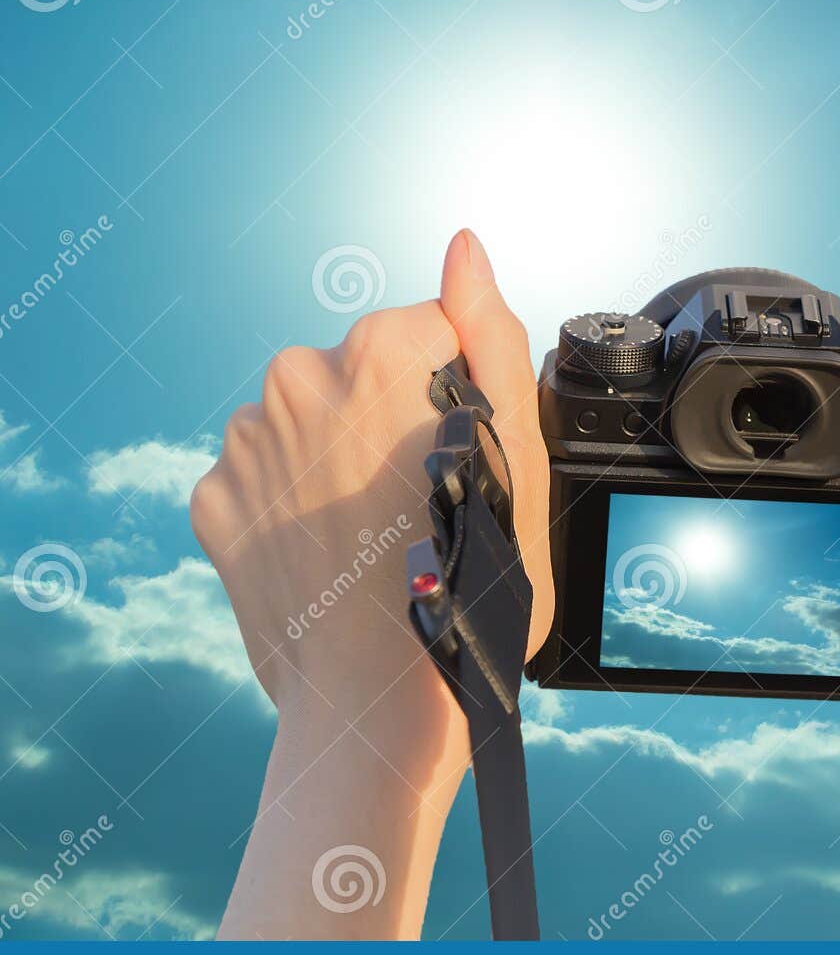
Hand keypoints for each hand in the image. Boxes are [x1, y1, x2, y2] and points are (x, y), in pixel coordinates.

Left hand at [191, 230, 551, 937]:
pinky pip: (261, 475)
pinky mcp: (210, 499)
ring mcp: (243, 443)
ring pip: (308, 422)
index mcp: (379, 354)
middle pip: (363, 372)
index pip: (431, 331)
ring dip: (337, 459)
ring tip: (372, 538)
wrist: (378, 707)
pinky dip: (291, 502)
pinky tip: (326, 554)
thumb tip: (465, 247)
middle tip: (421, 506)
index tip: (463, 460)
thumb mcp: (515, 459)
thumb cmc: (466, 588)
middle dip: (391, 420)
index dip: (460, 393)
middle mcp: (296, 378)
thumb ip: (491, 337)